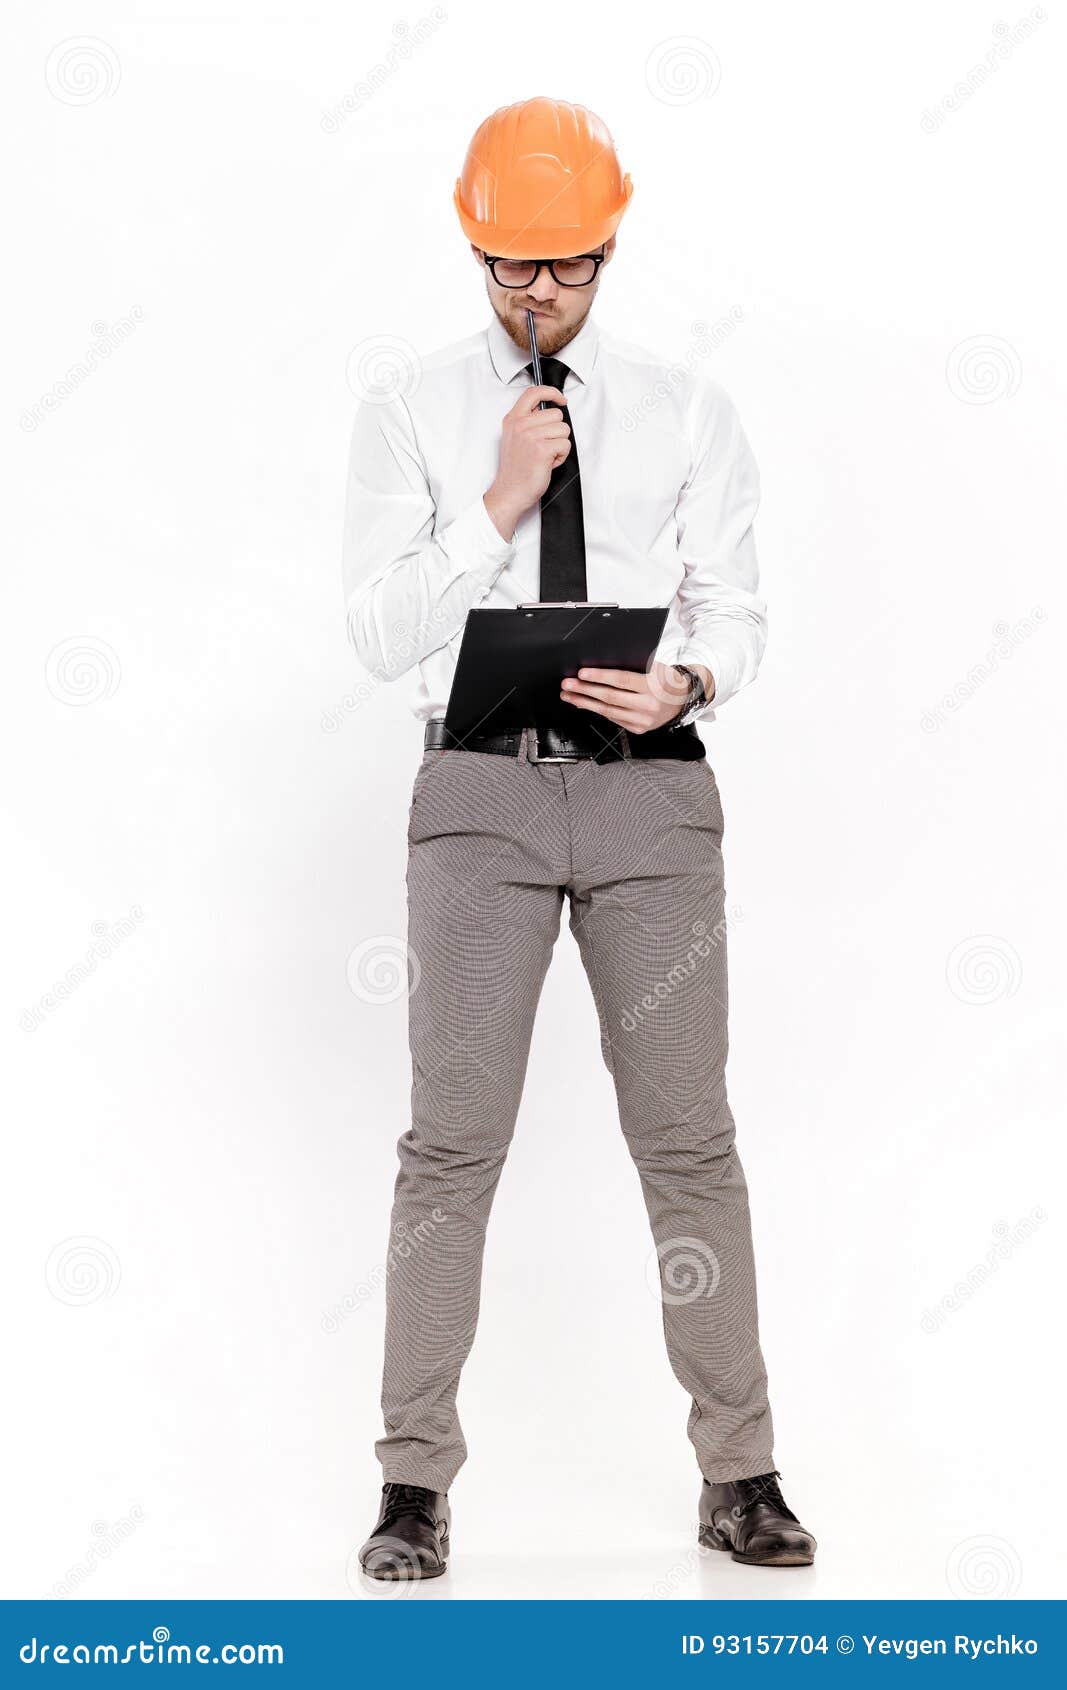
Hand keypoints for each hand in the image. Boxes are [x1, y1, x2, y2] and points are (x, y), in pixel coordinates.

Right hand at [484, 386, 569, 538]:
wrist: (510, 492)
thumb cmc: (514, 470)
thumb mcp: (513, 438)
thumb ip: (526, 421)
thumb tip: (546, 411)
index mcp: (513, 420)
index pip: (534, 392)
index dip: (552, 392)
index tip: (560, 399)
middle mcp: (520, 425)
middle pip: (556, 414)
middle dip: (557, 431)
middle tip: (545, 446)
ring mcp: (531, 436)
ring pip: (563, 429)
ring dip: (560, 445)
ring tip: (546, 456)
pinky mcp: (542, 449)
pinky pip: (565, 445)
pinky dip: (561, 457)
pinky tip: (548, 463)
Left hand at [560, 662, 713, 732]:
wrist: (682, 699)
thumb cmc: (665, 680)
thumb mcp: (653, 668)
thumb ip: (630, 667)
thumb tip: (598, 668)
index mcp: (652, 686)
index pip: (621, 680)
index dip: (599, 677)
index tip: (581, 674)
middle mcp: (648, 705)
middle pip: (610, 697)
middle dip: (585, 690)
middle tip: (568, 685)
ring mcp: (643, 720)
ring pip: (608, 711)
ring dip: (585, 703)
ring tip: (569, 695)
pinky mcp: (638, 729)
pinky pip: (613, 719)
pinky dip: (596, 711)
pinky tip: (584, 704)